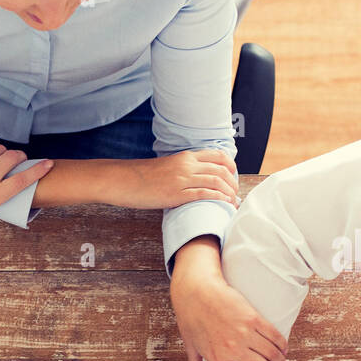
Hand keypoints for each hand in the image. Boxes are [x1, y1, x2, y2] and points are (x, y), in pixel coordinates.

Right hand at [112, 149, 238, 209]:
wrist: (124, 180)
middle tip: (235, 193)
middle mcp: (187, 165)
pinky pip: (204, 194)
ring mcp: (183, 179)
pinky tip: (224, 204)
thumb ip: (182, 169)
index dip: (231, 166)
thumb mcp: (166, 166)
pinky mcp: (177, 194)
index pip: (217, 155)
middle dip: (233, 182)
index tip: (234, 176)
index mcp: (185, 156)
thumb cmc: (142, 177)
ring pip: (216, 181)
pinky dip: (219, 199)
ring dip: (229, 193)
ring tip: (233, 202)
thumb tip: (194, 179)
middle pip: (221, 170)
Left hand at [170, 237, 287, 360]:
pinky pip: (274, 336)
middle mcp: (233, 350)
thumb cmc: (191, 317)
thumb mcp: (190, 344)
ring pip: (272, 355)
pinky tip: (283, 350)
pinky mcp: (253, 319)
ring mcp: (245, 334)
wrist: (196, 291)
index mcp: (219, 360)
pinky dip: (282, 345)